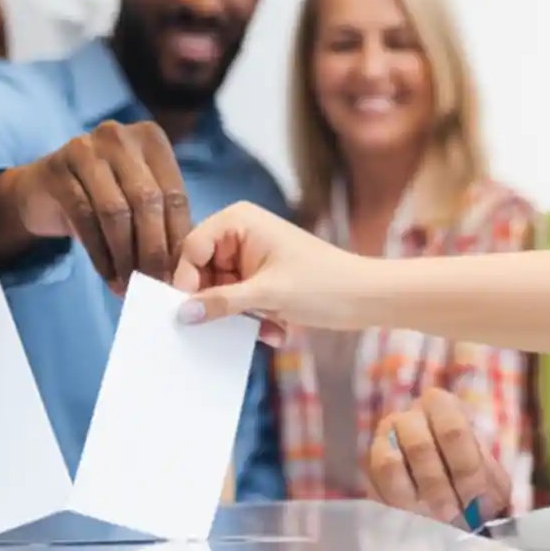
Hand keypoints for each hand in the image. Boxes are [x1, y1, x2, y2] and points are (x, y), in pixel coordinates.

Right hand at [0, 120, 191, 291]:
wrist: (40, 191)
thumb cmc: (99, 196)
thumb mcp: (136, 200)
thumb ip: (161, 222)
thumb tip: (183, 268)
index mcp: (151, 139)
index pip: (174, 193)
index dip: (177, 239)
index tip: (176, 275)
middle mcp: (120, 137)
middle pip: (146, 201)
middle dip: (152, 250)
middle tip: (153, 284)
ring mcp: (86, 149)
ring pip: (115, 211)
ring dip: (124, 256)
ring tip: (128, 284)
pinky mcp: (58, 169)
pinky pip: (84, 218)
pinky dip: (99, 254)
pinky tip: (107, 276)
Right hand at [172, 201, 365, 343]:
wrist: (368, 298)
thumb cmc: (323, 285)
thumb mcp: (266, 296)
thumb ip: (220, 303)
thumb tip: (181, 313)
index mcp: (238, 220)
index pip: (191, 248)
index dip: (186, 282)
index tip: (188, 314)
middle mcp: (239, 232)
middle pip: (201, 270)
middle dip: (216, 302)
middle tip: (227, 326)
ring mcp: (249, 255)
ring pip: (218, 290)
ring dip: (237, 316)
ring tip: (264, 328)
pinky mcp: (259, 276)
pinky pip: (237, 299)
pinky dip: (251, 317)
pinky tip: (274, 329)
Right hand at [366, 387, 512, 525]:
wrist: (446, 488)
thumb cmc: (471, 478)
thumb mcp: (490, 478)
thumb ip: (487, 487)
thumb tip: (479, 506)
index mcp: (442, 407)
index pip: (453, 431)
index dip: (465, 470)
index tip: (476, 501)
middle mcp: (408, 416)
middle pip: (419, 448)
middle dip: (438, 488)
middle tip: (453, 517)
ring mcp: (383, 437)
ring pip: (390, 464)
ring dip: (414, 498)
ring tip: (434, 521)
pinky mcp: (369, 464)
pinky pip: (375, 483)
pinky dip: (397, 503)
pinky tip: (415, 517)